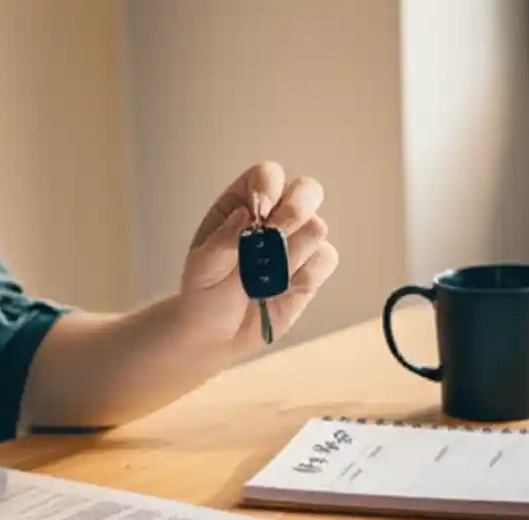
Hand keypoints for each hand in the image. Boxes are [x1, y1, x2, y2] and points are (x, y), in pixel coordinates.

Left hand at [179, 161, 338, 356]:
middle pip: (307, 189)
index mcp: (241, 204)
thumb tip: (247, 215)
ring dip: (289, 256)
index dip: (268, 188)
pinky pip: (326, 259)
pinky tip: (280, 291)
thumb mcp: (202, 268)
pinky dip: (304, 277)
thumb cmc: (204, 295)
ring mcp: (297, 240)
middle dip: (295, 210)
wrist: (218, 335)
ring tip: (261, 280)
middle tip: (275, 237)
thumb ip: (223, 241)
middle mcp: (274, 215)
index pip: (267, 175)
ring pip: (317, 228)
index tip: (258, 213)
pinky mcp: (314, 267)